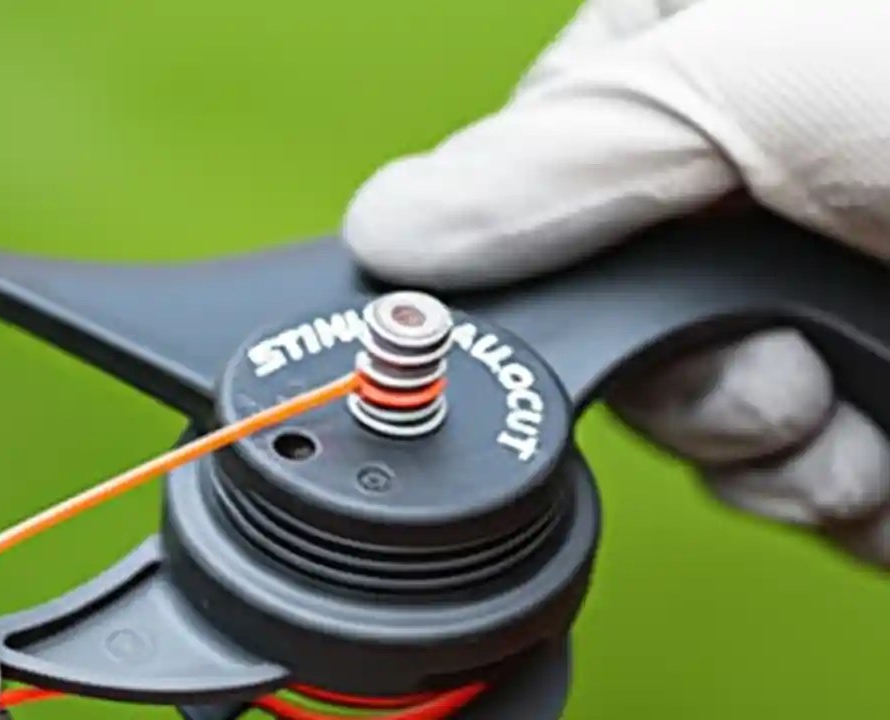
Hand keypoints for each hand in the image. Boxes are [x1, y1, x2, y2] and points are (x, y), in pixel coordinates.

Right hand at [342, 0, 889, 564]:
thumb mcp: (734, 83)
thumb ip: (543, 163)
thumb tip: (380, 234)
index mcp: (674, 58)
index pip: (518, 180)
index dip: (535, 267)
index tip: (573, 315)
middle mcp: (731, 171)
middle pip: (603, 330)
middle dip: (679, 387)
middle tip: (755, 365)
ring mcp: (803, 281)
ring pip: (697, 421)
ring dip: (765, 456)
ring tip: (836, 410)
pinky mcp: (866, 376)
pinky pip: (798, 477)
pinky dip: (834, 497)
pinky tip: (878, 461)